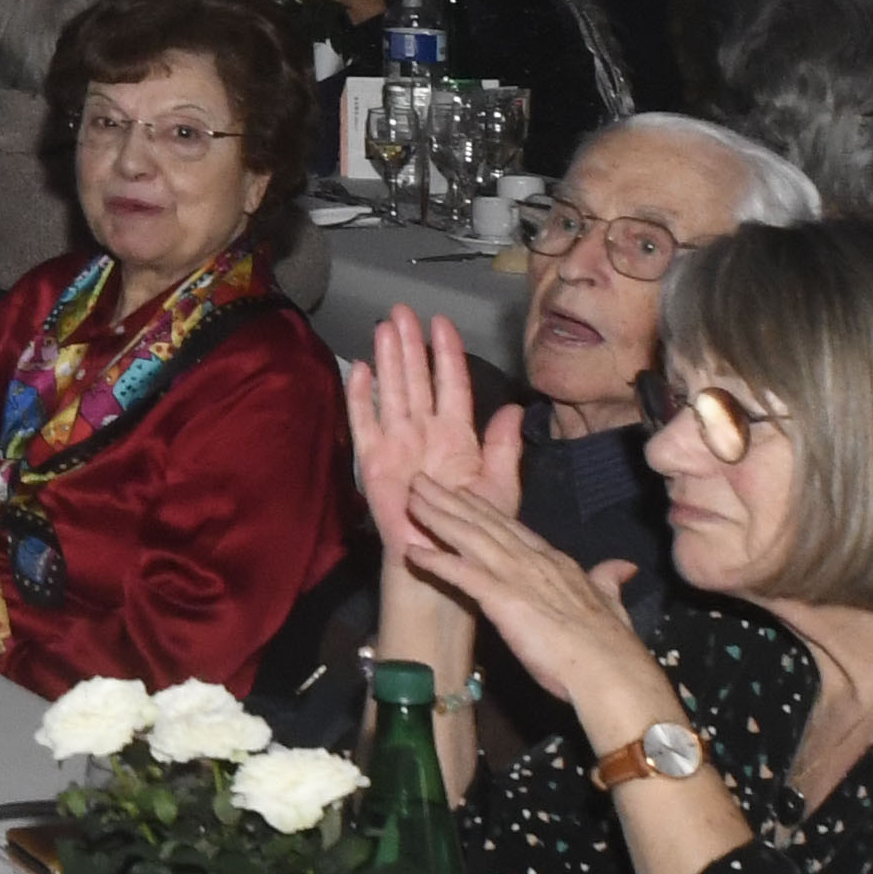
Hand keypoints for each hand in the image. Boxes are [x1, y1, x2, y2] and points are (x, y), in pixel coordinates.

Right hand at [346, 309, 523, 553]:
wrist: (443, 562)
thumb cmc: (474, 531)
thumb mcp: (499, 487)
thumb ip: (503, 448)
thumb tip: (513, 408)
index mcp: (458, 435)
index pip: (452, 384)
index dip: (446, 354)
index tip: (441, 322)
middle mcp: (425, 432)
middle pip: (417, 379)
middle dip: (410, 344)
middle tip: (402, 310)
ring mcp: (398, 443)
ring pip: (393, 391)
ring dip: (388, 360)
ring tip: (384, 328)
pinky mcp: (374, 461)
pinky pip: (365, 422)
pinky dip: (361, 397)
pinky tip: (360, 370)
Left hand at [390, 465, 657, 719]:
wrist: (610, 669)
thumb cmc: (611, 646)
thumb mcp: (612, 604)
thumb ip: (609, 580)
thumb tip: (624, 566)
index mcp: (556, 562)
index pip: (513, 528)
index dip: (484, 509)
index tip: (462, 492)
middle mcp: (533, 561)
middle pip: (484, 523)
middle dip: (451, 500)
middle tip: (422, 481)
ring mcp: (516, 576)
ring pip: (469, 538)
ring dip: (437, 517)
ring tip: (410, 500)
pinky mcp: (502, 598)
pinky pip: (461, 574)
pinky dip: (436, 561)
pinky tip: (411, 551)